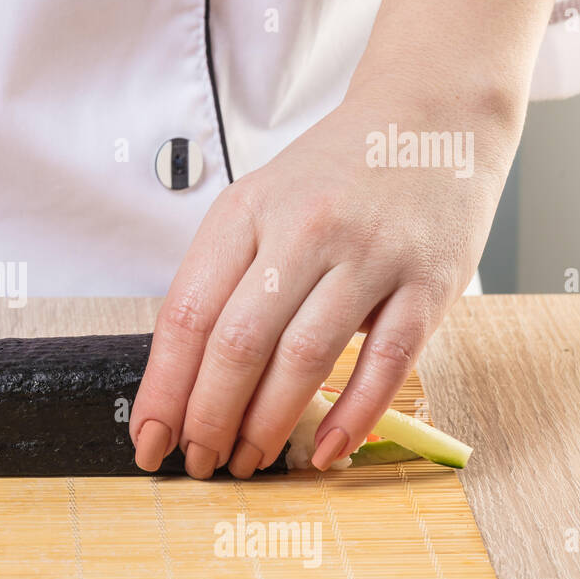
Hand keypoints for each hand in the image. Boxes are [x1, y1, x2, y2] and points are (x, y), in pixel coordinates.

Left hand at [131, 92, 508, 477]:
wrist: (430, 115)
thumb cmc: (331, 176)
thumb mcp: (258, 205)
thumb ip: (223, 278)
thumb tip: (182, 379)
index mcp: (245, 212)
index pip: (187, 315)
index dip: (163, 389)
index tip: (149, 439)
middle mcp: (302, 230)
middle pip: (237, 344)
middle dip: (208, 418)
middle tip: (199, 463)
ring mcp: (369, 255)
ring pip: (304, 358)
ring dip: (268, 425)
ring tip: (247, 462)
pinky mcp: (429, 282)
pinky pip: (387, 362)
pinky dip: (353, 415)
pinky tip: (325, 449)